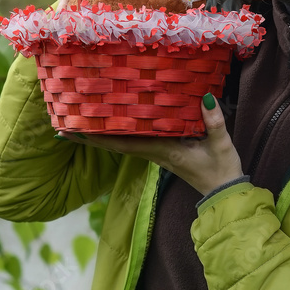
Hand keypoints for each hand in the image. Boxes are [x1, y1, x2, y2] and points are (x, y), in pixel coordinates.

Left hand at [57, 94, 243, 196]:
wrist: (224, 192)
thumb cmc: (222, 170)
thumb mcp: (221, 145)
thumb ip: (214, 122)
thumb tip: (205, 97)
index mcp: (163, 151)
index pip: (124, 143)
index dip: (98, 136)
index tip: (74, 129)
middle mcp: (155, 153)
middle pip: (116, 143)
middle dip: (91, 135)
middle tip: (65, 124)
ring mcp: (158, 154)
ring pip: (123, 143)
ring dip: (102, 135)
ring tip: (80, 122)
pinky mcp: (164, 152)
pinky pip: (136, 142)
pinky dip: (119, 135)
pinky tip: (113, 126)